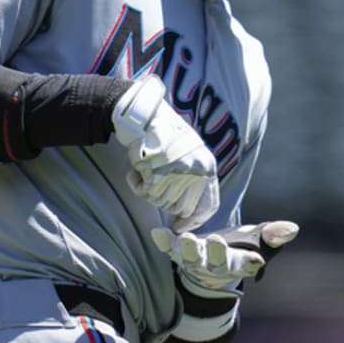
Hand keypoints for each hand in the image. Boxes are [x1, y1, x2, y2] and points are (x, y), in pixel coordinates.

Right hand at [112, 76, 219, 232]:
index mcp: (207, 167)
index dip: (195, 221)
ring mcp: (176, 172)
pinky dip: (136, 185)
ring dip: (149, 190)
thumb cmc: (165, 135)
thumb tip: (185, 214)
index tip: (179, 226)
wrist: (145, 116)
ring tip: (145, 171)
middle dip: (165, 201)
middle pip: (180, 207)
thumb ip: (194, 179)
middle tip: (153, 185)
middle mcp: (195, 172)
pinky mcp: (156, 171)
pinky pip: (144, 192)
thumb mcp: (190, 154)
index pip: (208, 206)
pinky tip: (135, 172)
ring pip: (161, 201)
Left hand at [156, 220, 299, 292]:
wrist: (209, 267)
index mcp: (238, 263)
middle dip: (216, 253)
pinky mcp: (178, 254)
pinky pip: (169, 250)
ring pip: (191, 260)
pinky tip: (157, 232)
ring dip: (188, 250)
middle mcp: (216, 266)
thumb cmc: (237, 249)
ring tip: (186, 239)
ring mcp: (195, 262)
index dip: (250, 262)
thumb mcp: (256, 241)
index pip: (246, 264)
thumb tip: (292, 228)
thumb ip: (272, 235)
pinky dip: (164, 242)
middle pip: (216, 263)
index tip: (255, 259)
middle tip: (216, 241)